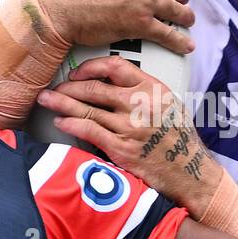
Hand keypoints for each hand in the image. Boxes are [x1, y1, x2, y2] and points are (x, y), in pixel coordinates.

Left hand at [36, 55, 219, 214]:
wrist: (191, 173)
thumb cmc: (179, 140)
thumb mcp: (169, 105)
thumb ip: (144, 92)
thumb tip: (111, 85)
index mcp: (153, 89)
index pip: (115, 66)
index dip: (90, 67)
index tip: (77, 73)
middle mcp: (141, 104)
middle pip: (95, 88)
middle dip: (68, 87)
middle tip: (54, 89)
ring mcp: (130, 127)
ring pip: (87, 109)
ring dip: (61, 104)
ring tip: (46, 101)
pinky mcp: (122, 149)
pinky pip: (89, 131)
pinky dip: (71, 125)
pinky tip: (61, 122)